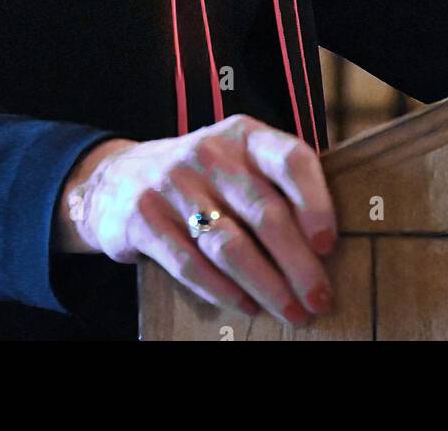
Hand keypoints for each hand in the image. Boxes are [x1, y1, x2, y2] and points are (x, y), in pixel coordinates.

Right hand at [62, 114, 336, 324]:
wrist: (118, 177)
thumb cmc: (202, 177)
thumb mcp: (238, 161)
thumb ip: (278, 186)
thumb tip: (328, 246)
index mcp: (243, 135)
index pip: (289, 159)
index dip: (315, 202)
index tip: (329, 245)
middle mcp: (209, 153)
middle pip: (264, 212)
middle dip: (298, 264)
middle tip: (319, 299)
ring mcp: (173, 183)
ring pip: (230, 245)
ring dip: (267, 285)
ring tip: (291, 312)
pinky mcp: (145, 217)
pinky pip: (191, 263)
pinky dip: (223, 290)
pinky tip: (246, 305)